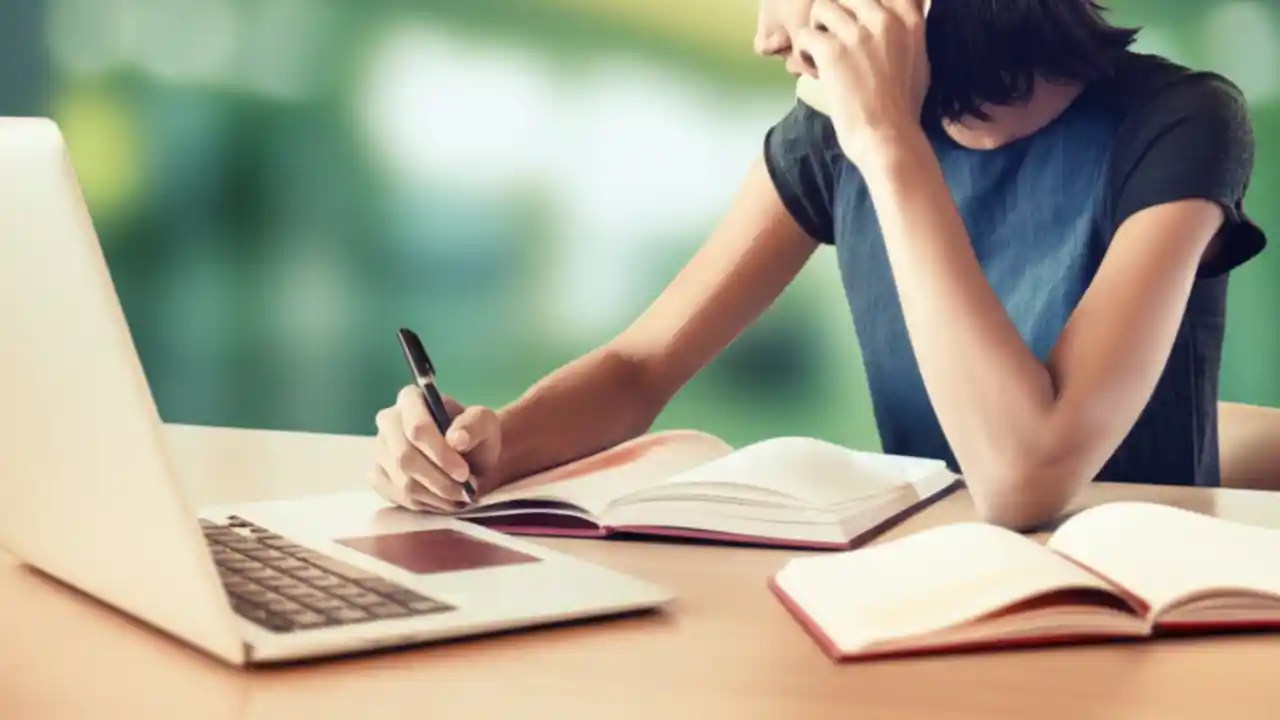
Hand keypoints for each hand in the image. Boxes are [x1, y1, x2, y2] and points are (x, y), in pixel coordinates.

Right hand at [371, 386, 502, 511]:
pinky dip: (425, 504)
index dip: (440, 454)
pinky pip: (397, 497)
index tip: (463, 473)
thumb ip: (474, 426)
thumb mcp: (484, 423)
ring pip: (402, 481)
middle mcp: (388, 421)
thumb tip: (456, 439)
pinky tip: (443, 499)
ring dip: (435, 495)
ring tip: (460, 496)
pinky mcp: (378, 475)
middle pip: (405, 458)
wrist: (466, 455)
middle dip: (439, 480)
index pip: (417, 428)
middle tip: (466, 491)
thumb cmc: (473, 435)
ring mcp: (380, 450)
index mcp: (411, 399)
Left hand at [794, 0, 929, 166]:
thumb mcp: (919, 62)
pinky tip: (815, 72)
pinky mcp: (833, 51)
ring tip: (822, 56)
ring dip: (817, 30)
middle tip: (834, 44)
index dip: (857, 6)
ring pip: (821, 7)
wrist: (888, 138)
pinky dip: (803, 54)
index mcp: (908, 19)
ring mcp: (858, 34)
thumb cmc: (902, 109)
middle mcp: (885, 19)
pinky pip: (804, 35)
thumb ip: (908, 34)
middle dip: (834, 17)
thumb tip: (904, 16)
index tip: (852, 27)